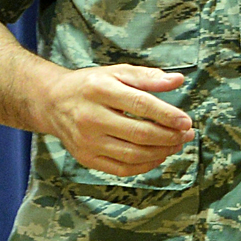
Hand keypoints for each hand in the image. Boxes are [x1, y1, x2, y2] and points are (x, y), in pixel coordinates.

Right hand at [39, 64, 193, 175]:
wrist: (52, 103)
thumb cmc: (91, 85)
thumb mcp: (117, 72)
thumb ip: (147, 76)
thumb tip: (178, 80)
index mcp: (100, 91)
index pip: (140, 105)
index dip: (167, 115)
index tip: (187, 121)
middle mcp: (90, 118)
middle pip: (138, 133)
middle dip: (169, 136)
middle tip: (188, 134)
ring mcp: (86, 142)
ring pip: (132, 154)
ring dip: (161, 152)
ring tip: (177, 144)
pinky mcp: (85, 158)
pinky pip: (121, 169)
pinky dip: (145, 165)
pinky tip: (159, 155)